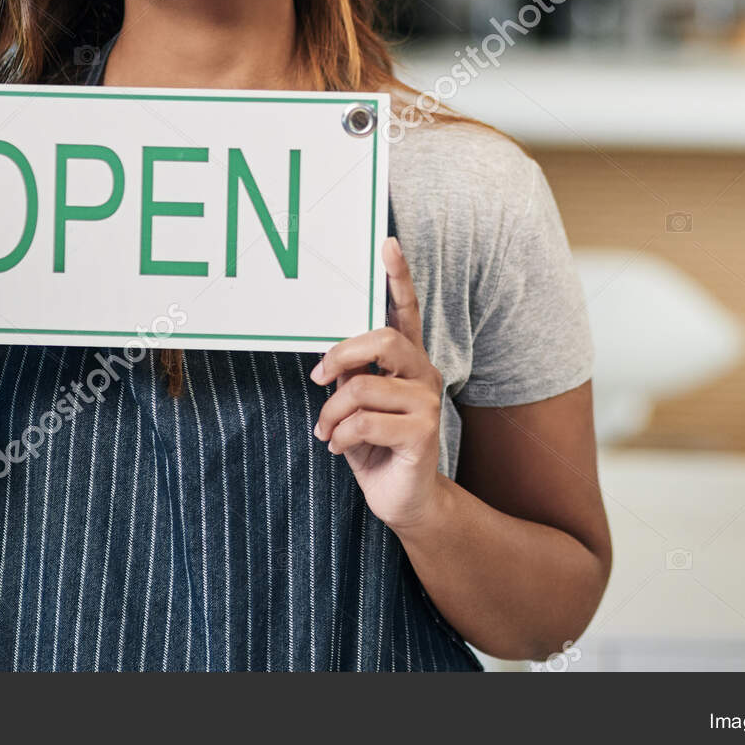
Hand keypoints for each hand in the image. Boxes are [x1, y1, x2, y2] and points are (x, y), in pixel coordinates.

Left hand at [310, 237, 443, 531]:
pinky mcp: (422, 433)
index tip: (387, 244)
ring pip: (361, 387)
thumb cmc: (375, 446)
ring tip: (326, 431)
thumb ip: (349, 375)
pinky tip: (338, 448)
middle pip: (382, 339)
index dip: (398, 277)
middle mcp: (423, 374)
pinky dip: (339, 436)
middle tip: (318, 379)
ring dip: (330, 413)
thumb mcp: (355, 405)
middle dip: (340, 356)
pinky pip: (363, 422)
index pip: (405, 310)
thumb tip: (331, 359)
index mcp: (407, 361)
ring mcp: (426, 403)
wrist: (403, 500)